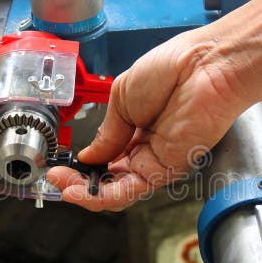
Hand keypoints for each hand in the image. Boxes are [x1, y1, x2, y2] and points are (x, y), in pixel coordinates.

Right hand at [46, 27, 261, 210]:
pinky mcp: (168, 170)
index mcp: (135, 126)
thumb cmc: (171, 69)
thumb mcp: (121, 97)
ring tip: (65, 187)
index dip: (83, 165)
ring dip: (88, 193)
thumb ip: (107, 131)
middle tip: (58, 179)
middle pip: (110, 178)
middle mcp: (146, 147)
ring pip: (119, 189)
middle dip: (80, 182)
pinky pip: (133, 189)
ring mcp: (157, 160)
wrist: (203, 67)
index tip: (60, 165)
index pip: (106, 156)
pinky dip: (106, 195)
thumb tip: (89, 155)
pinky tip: (84, 191)